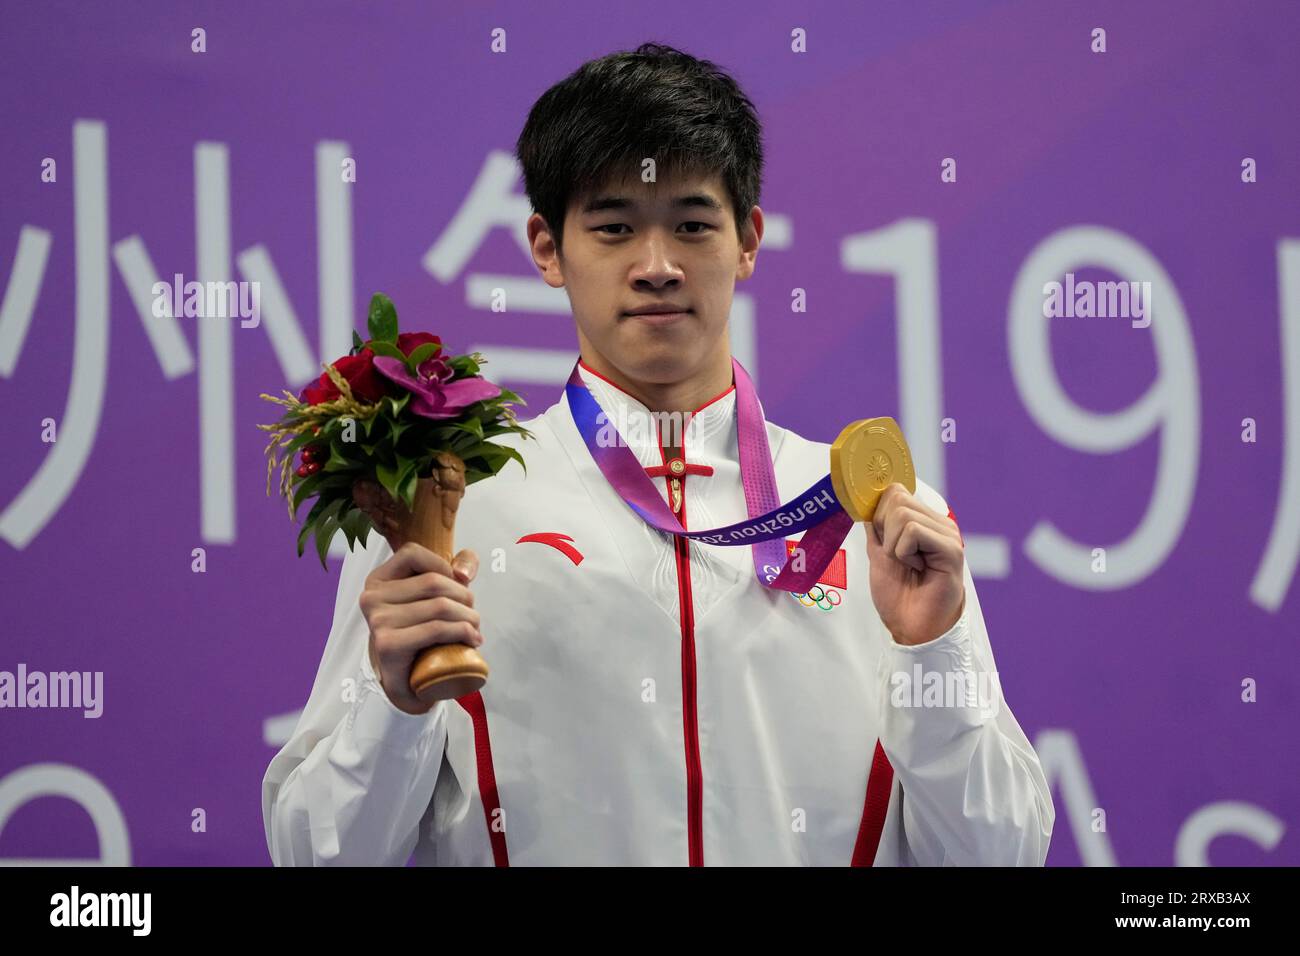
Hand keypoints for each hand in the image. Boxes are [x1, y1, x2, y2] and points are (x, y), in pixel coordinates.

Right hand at [359, 542, 481, 714]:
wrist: (406, 682)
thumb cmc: (421, 634)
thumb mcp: (433, 597)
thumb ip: (454, 570)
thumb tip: (464, 571)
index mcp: (377, 580)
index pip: (412, 553)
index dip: (443, 566)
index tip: (457, 587)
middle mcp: (371, 597)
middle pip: (433, 582)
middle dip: (465, 597)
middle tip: (474, 616)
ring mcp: (377, 621)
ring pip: (440, 606)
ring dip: (469, 617)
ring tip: (475, 629)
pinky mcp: (388, 645)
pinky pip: (436, 629)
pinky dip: (462, 632)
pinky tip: (472, 640)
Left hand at [866, 483, 965, 646]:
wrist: (911, 627)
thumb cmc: (898, 595)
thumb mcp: (878, 553)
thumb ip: (875, 527)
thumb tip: (865, 501)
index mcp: (923, 521)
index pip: (895, 491)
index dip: (879, 516)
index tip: (884, 544)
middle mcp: (938, 522)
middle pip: (897, 498)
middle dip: (884, 530)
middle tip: (897, 557)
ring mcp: (947, 533)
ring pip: (902, 515)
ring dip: (894, 546)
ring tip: (908, 565)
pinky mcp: (951, 548)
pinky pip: (912, 532)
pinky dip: (903, 553)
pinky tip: (917, 569)